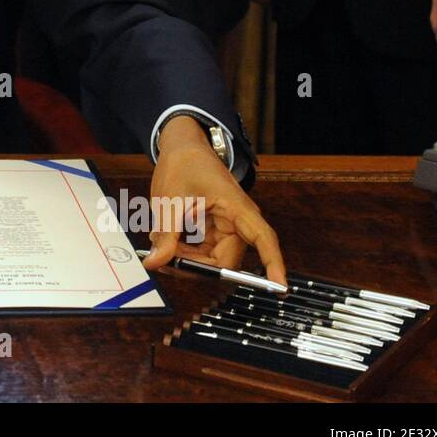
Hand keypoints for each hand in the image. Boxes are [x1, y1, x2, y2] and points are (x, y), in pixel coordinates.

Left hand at [142, 116, 286, 289]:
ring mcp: (225, 229)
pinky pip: (202, 254)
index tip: (280, 289)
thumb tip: (155, 263)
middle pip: (225, 262)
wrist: (182, 148)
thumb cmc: (183, 164)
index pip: (264, 240)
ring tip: (161, 242)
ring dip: (185, 259)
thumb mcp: (170, 200)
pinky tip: (166, 240)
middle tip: (164, 260)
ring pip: (210, 262)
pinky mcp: (212, 232)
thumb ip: (165, 234)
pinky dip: (183, 253)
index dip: (274, 265)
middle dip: (196, 266)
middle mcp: (237, 222)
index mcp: (237, 208)